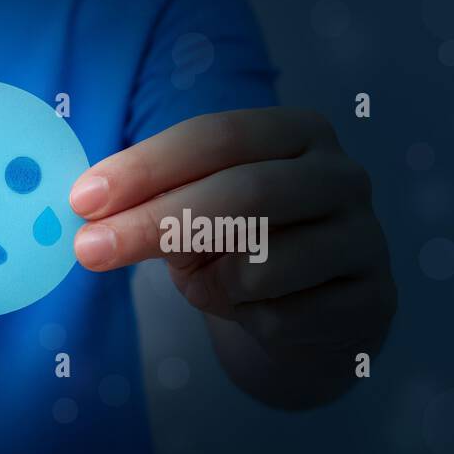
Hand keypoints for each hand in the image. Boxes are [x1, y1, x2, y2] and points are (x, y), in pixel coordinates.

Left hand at [69, 107, 395, 408]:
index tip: (83, 200)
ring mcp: (365, 238)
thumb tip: (90, 214)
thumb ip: (157, 203)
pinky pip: (281, 317)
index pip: (217, 136)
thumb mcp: (198, 214)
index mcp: (299, 132)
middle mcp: (342, 175)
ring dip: (211, 284)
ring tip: (215, 286)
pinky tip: (261, 313)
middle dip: (154, 224)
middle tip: (89, 251)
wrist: (319, 316)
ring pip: (262, 264)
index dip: (146, 166)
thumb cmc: (245, 248)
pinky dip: (246, 320)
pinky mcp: (370, 299)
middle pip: (243, 192)